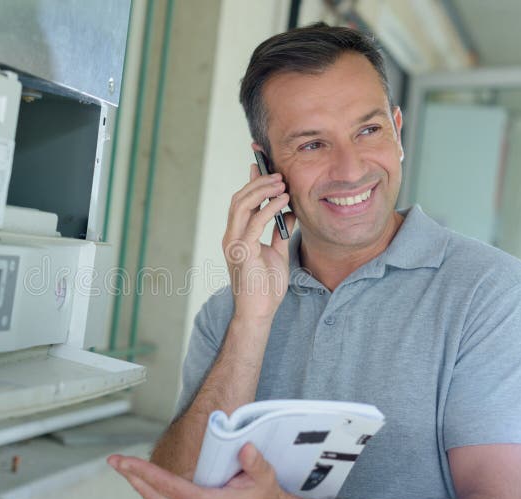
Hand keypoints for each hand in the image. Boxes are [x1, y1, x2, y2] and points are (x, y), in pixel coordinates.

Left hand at [108, 443, 302, 498]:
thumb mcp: (265, 478)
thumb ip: (255, 462)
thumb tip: (245, 447)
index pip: (169, 486)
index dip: (145, 473)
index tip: (127, 462)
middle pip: (155, 498)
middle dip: (133, 478)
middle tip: (115, 462)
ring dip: (141, 488)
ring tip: (126, 470)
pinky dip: (155, 497)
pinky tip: (145, 486)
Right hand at [223, 156, 295, 320]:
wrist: (259, 313)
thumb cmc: (266, 287)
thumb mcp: (277, 253)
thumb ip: (280, 232)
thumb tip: (289, 211)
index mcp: (237, 235)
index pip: (241, 201)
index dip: (250, 181)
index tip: (261, 163)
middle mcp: (231, 236)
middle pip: (239, 198)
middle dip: (258, 182)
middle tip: (279, 174)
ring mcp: (234, 243)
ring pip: (241, 205)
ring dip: (262, 190)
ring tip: (281, 183)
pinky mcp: (242, 252)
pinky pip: (254, 223)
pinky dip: (269, 208)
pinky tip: (283, 201)